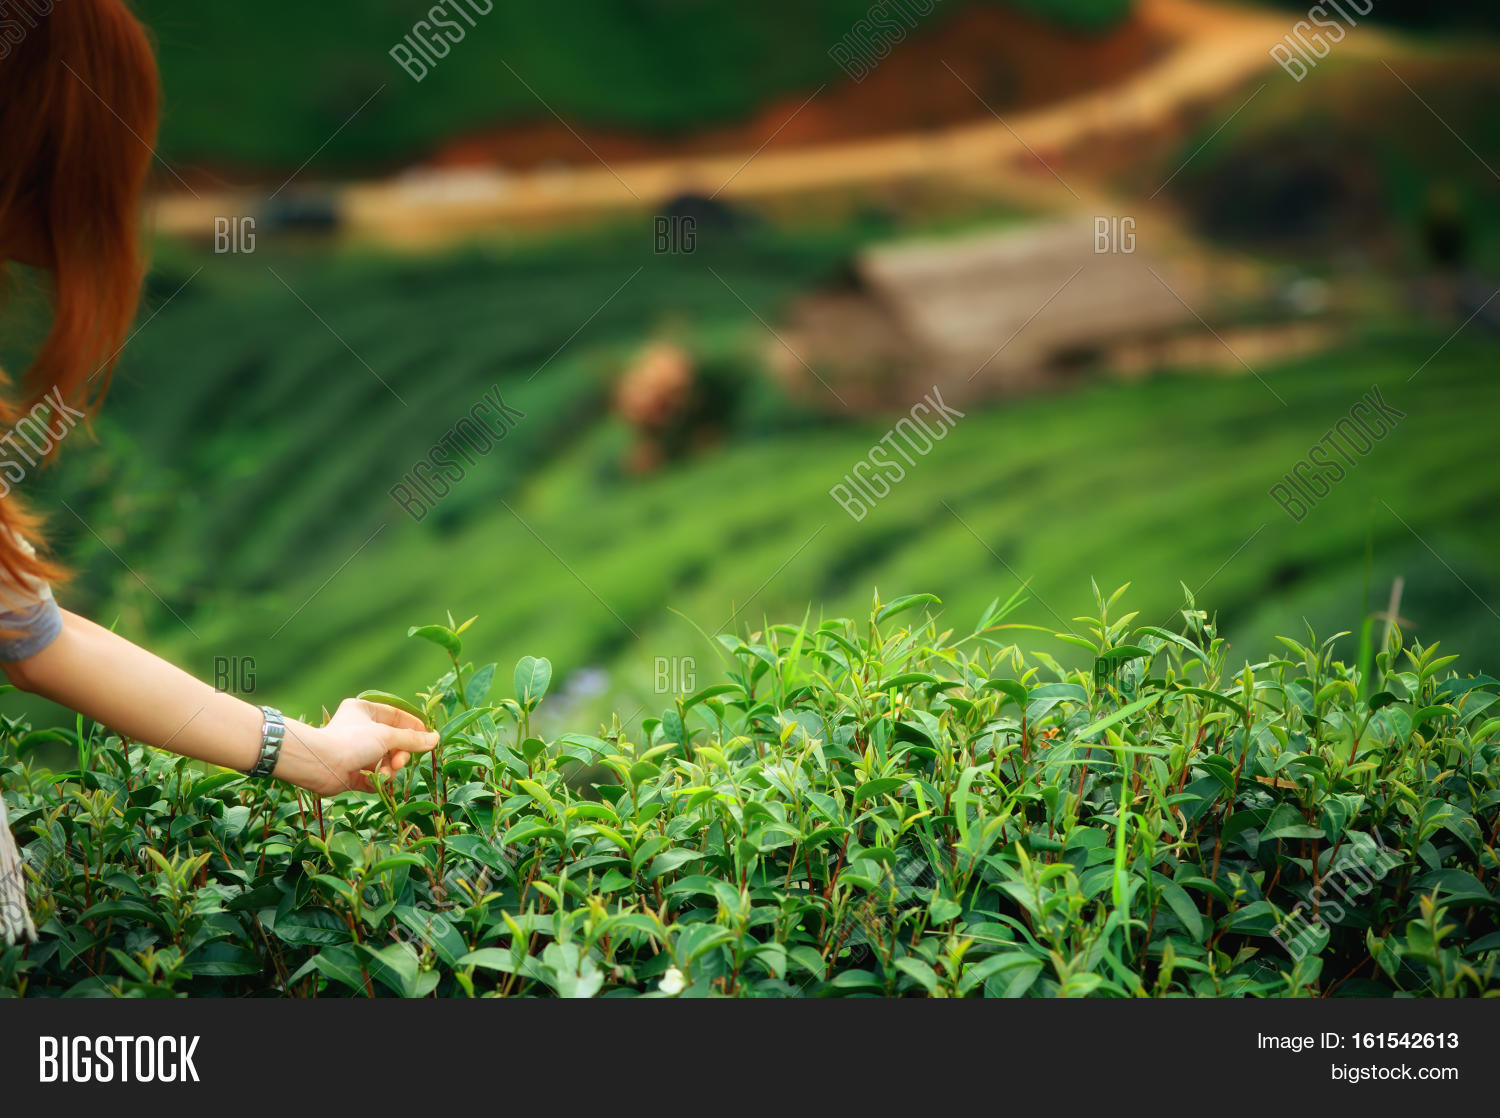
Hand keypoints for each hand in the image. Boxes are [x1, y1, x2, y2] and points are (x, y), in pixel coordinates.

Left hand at [277, 698, 438, 795]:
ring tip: (385, 774)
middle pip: (394, 741)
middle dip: (400, 754)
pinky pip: (374, 776)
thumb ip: (412, 740)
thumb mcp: (387, 736)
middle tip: (400, 762)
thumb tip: (436, 739)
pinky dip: (377, 780)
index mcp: (365, 711)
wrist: (319, 765)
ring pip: (385, 761)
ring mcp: (356, 751)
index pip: (397, 716)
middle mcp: (360, 729)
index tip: (429, 739)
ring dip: (389, 769)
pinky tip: (374, 781)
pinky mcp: (352, 772)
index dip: (414, 728)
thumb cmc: (351, 741)